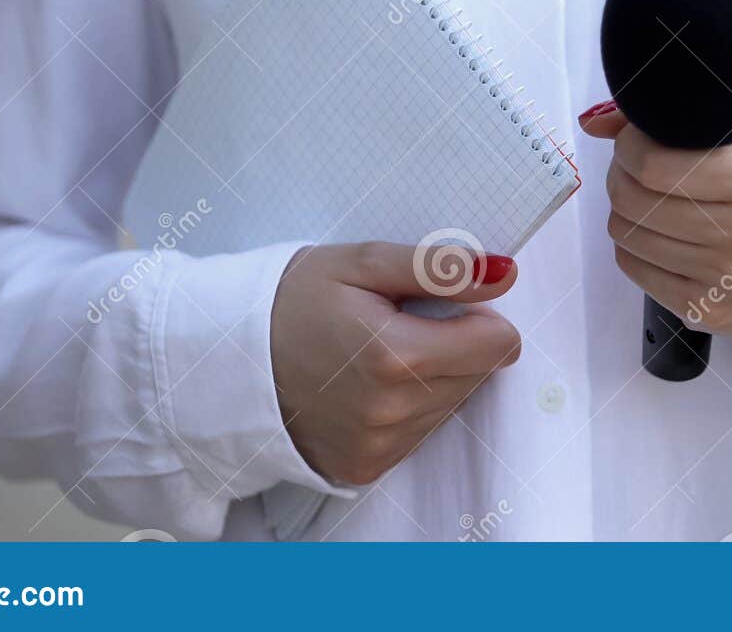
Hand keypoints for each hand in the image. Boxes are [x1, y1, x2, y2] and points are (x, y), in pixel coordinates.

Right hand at [271, 241, 520, 484]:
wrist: (225, 357)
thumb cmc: (292, 299)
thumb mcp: (362, 262)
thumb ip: (439, 268)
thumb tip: (506, 273)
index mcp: (396, 357)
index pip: (500, 344)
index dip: (477, 314)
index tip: (435, 304)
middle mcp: (393, 413)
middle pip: (480, 375)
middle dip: (455, 344)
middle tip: (397, 324)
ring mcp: (378, 447)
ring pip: (454, 404)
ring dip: (432, 376)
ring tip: (376, 353)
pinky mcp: (365, 468)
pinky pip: (421, 432)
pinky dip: (408, 406)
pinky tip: (366, 385)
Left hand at [579, 100, 731, 337]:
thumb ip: (679, 119)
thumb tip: (596, 121)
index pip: (654, 165)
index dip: (629, 146)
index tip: (636, 140)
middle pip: (634, 201)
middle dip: (621, 174)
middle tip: (637, 167)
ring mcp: (728, 281)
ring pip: (626, 236)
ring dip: (627, 210)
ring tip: (653, 199)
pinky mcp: (709, 312)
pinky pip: (635, 271)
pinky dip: (636, 247)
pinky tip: (662, 233)